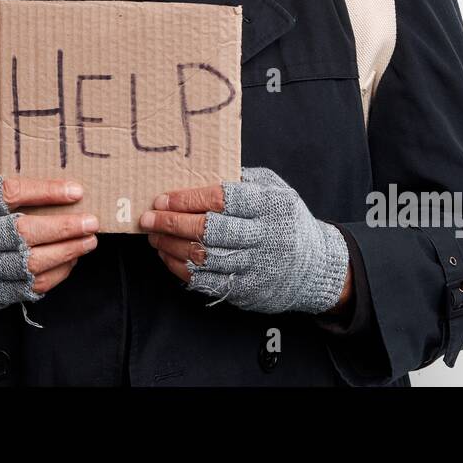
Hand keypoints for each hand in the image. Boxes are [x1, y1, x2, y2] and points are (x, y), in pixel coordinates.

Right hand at [0, 166, 99, 313]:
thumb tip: (48, 170)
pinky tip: (71, 259)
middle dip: (63, 227)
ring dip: (66, 252)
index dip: (46, 191)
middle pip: (23, 232)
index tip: (76, 191)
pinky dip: (57, 273)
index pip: (10, 193)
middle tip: (91, 221)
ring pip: (30, 263)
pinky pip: (31, 285)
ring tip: (89, 240)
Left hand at [139, 166, 348, 314]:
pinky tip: (168, 257)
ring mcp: (256, 266)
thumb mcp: (275, 189)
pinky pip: (207, 281)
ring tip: (153, 237)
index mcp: (270, 205)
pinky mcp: (248, 289)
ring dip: (171, 247)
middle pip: (209, 230)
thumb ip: (242, 180)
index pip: (222, 200)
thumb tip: (199, 173)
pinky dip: (181, 269)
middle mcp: (264, 236)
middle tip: (148, 219)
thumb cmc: (286, 219)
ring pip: (204, 257)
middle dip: (171, 224)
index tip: (162, 199)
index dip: (187, 200)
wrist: (315, 266)